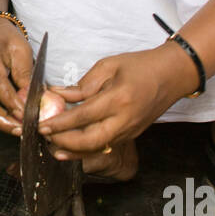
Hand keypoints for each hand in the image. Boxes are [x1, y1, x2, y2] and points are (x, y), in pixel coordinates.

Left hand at [40, 43, 197, 156]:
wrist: (172, 75)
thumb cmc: (141, 66)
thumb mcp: (109, 66)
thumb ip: (83, 84)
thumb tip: (58, 94)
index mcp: (118, 98)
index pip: (83, 115)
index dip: (60, 123)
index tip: (42, 124)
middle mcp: (125, 119)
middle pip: (90, 141)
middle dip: (64, 142)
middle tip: (45, 136)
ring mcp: (129, 130)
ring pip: (97, 148)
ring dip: (73, 150)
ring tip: (53, 146)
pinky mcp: (131, 135)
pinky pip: (105, 146)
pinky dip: (87, 148)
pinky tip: (72, 147)